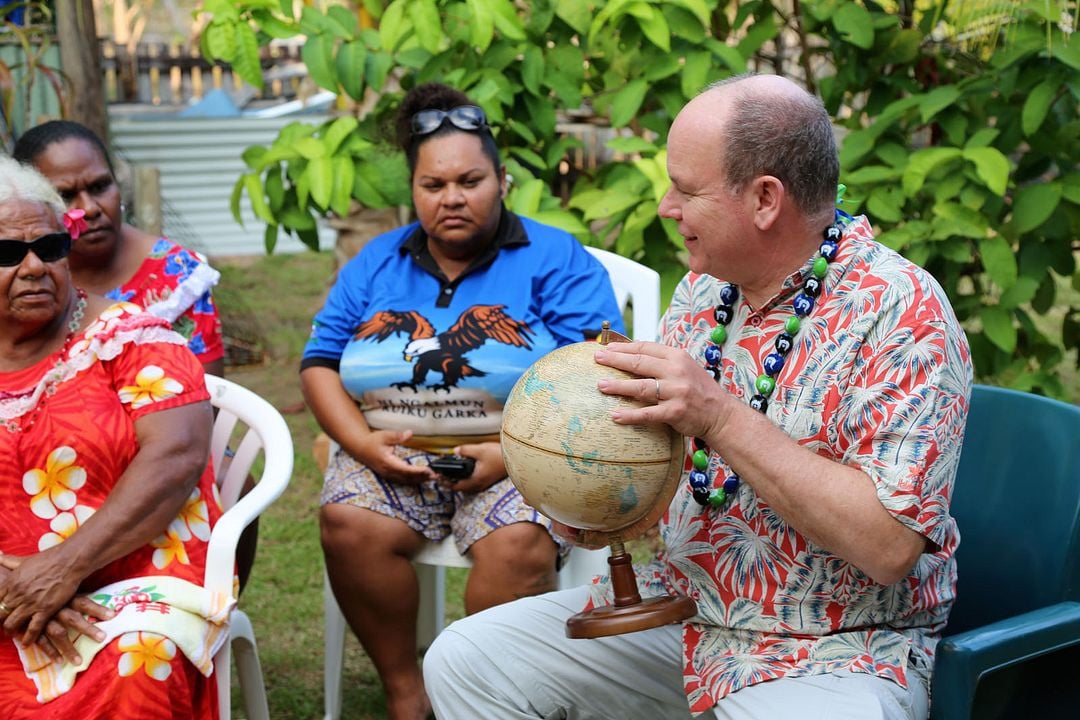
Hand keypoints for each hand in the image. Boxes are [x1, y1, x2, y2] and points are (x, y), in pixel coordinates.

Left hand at [0, 552, 84, 646]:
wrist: (69, 561)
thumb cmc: (48, 558)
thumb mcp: (24, 560)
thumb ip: (9, 561)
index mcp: (11, 582)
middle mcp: (17, 594)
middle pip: (0, 613)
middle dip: (0, 620)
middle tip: (2, 624)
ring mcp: (30, 603)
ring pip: (12, 623)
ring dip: (10, 630)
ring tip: (12, 633)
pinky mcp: (45, 610)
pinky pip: (32, 628)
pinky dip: (28, 638)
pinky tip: (26, 643)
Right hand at [31, 596, 113, 665]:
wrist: (15, 594)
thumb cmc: (43, 593)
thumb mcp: (60, 590)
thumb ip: (75, 596)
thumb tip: (98, 599)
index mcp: (64, 598)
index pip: (84, 602)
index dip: (98, 609)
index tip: (113, 615)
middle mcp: (56, 608)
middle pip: (74, 619)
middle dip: (88, 629)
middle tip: (102, 638)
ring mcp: (43, 619)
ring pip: (58, 633)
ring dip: (68, 648)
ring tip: (79, 662)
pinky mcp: (30, 629)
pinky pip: (41, 642)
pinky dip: (50, 652)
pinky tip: (59, 661)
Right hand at [351, 429, 435, 484]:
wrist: (360, 448)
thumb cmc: (373, 441)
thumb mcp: (384, 435)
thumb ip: (397, 436)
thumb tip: (409, 433)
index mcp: (387, 462)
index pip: (405, 469)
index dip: (417, 471)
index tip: (428, 470)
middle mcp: (388, 471)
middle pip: (408, 477)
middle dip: (422, 477)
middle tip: (436, 475)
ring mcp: (388, 475)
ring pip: (406, 481)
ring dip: (420, 480)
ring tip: (432, 478)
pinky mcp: (389, 475)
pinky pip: (403, 481)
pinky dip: (414, 480)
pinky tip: (422, 479)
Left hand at [442, 442, 504, 493]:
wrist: (517, 460)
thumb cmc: (499, 456)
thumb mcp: (480, 450)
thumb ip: (466, 450)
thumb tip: (455, 451)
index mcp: (475, 480)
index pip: (455, 487)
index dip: (444, 482)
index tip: (437, 476)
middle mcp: (479, 485)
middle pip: (459, 487)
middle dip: (448, 481)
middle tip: (440, 474)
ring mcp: (483, 483)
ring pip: (465, 486)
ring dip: (457, 480)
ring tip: (449, 472)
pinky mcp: (487, 480)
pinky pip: (472, 482)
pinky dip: (464, 478)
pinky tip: (464, 470)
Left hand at [593, 341, 736, 440]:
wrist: (720, 413)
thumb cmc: (698, 389)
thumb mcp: (684, 367)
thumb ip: (661, 361)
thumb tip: (631, 353)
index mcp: (677, 356)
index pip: (645, 348)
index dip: (623, 347)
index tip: (606, 348)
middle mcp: (676, 371)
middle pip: (639, 363)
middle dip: (615, 360)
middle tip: (597, 359)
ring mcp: (676, 392)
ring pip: (640, 387)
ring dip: (618, 386)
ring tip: (601, 386)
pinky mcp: (675, 412)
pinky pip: (647, 413)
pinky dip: (630, 415)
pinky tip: (615, 415)